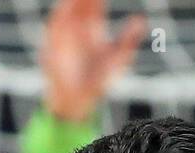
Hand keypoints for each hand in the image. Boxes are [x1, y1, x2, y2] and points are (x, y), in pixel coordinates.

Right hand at [41, 0, 145, 122]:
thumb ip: (128, 39)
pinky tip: (69, 5)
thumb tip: (141, 19)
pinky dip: (61, 14)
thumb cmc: (97, 81)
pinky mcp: (53, 45)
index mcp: (92, 28)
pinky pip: (55, 26)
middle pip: (81, 2)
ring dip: (73, 0)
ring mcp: (64, 35)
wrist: (77, 102)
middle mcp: (77, 27)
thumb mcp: (117, 58)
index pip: (95, 3)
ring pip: (67, 9)